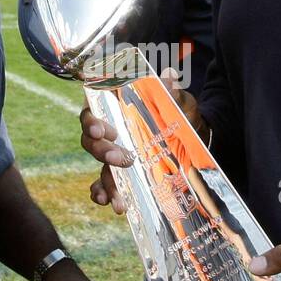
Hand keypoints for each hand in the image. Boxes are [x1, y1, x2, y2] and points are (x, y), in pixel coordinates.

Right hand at [80, 69, 202, 214]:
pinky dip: (104, 192)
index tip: (100, 131)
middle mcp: (108, 128)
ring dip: (105, 182)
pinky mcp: (120, 169)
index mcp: (112, 106)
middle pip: (91, 141)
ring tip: (115, 199)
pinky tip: (111, 204)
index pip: (91, 111)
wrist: (190, 130)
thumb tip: (170, 76)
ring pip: (99, 165)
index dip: (91, 122)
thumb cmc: (177, 108)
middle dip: (102, 153)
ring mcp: (113, 150)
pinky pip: (106, 181)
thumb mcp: (176, 98)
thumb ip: (171, 91)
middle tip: (123, 160)